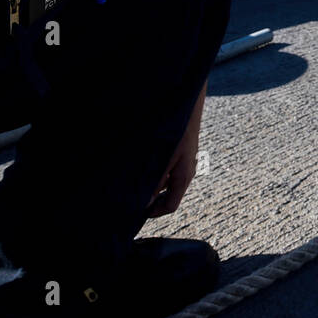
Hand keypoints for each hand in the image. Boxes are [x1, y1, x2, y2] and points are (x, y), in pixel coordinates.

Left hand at [147, 81, 205, 217]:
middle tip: (131, 199)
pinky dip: (155, 173)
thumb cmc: (176, 130)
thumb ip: (155, 181)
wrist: (186, 103)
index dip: (153, 213)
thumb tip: (145, 202)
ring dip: (152, 186)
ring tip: (134, 182)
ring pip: (167, 182)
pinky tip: (142, 165)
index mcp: (184, 176)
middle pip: (169, 196)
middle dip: (151, 200)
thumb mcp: (162, 158)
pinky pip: (167, 170)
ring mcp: (184, 161)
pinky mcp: (180, 152)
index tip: (135, 213)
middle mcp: (186, 171)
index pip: (170, 206)